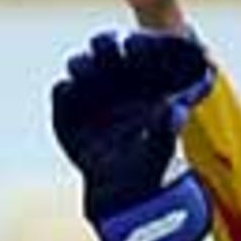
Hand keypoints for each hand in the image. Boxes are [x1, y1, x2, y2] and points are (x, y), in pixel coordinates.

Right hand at [51, 29, 214, 240]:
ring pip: (82, 65)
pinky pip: (63, 92)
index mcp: (141, 83)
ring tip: (88, 72)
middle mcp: (114, 82)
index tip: (140, 46)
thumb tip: (177, 110)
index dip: (140, 45)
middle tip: (113, 47)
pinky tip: (73, 92)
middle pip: (107, 49)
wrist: (121, 195)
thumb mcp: (161, 150)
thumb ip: (167, 128)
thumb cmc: (149, 168)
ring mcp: (89, 94)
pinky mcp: (67, 112)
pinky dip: (67, 92)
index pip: (139, 52)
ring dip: (85, 65)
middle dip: (107, 45)